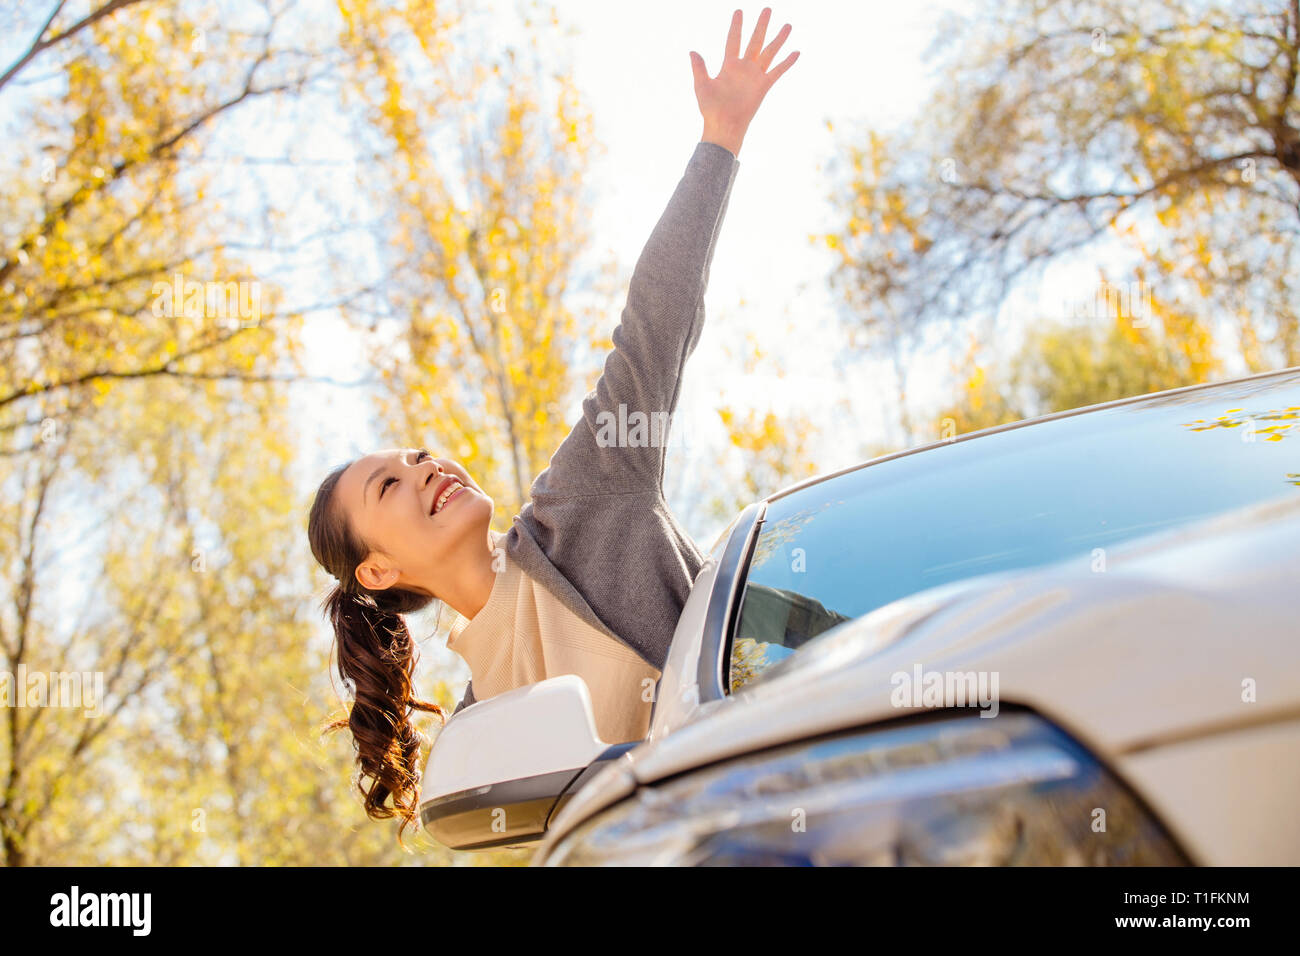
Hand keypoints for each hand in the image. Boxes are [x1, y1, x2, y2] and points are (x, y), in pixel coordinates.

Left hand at [690, 8, 798, 157]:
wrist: (723, 125)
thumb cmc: (710, 108)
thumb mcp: (702, 85)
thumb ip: (699, 68)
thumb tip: (692, 52)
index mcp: (728, 65)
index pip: (733, 40)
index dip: (736, 26)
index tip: (739, 11)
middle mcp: (744, 68)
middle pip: (755, 40)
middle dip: (761, 25)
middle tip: (767, 9)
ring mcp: (755, 76)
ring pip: (769, 52)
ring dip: (778, 39)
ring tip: (787, 25)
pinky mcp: (764, 86)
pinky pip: (777, 71)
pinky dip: (787, 62)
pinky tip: (796, 52)